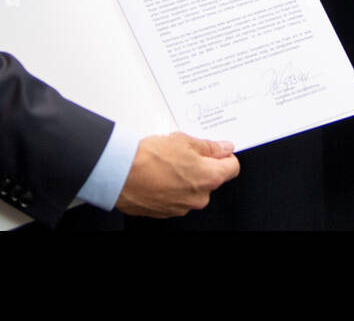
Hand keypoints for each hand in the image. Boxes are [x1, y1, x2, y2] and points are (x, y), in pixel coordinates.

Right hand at [115, 132, 239, 216]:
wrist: (120, 174)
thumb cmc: (150, 158)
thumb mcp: (185, 141)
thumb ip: (209, 146)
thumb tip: (224, 148)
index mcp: (209, 178)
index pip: (232, 167)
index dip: (225, 156)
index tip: (218, 149)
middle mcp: (199, 198)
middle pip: (211, 179)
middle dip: (202, 165)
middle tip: (184, 152)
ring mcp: (182, 208)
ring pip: (192, 189)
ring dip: (185, 177)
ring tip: (167, 163)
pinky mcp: (165, 212)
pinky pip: (176, 198)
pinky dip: (171, 187)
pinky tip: (158, 175)